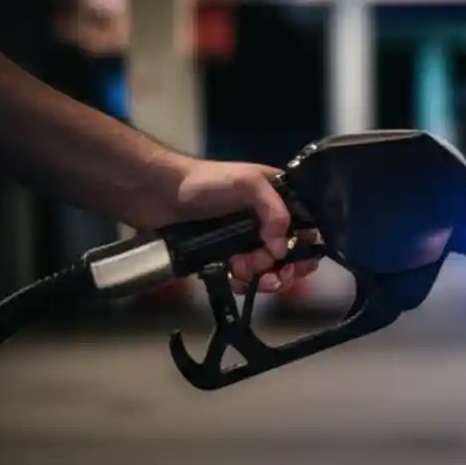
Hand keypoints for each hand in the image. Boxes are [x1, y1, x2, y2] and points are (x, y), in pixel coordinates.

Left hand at [169, 160, 320, 293]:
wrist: (158, 194)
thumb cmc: (205, 182)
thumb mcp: (248, 183)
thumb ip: (275, 210)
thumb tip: (283, 247)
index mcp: (278, 201)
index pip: (307, 230)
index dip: (305, 248)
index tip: (293, 261)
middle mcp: (266, 222)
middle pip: (292, 256)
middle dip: (284, 270)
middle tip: (270, 275)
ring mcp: (246, 241)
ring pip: (269, 271)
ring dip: (261, 277)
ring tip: (241, 269)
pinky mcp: (226, 257)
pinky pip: (245, 278)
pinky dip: (243, 282)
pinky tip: (233, 276)